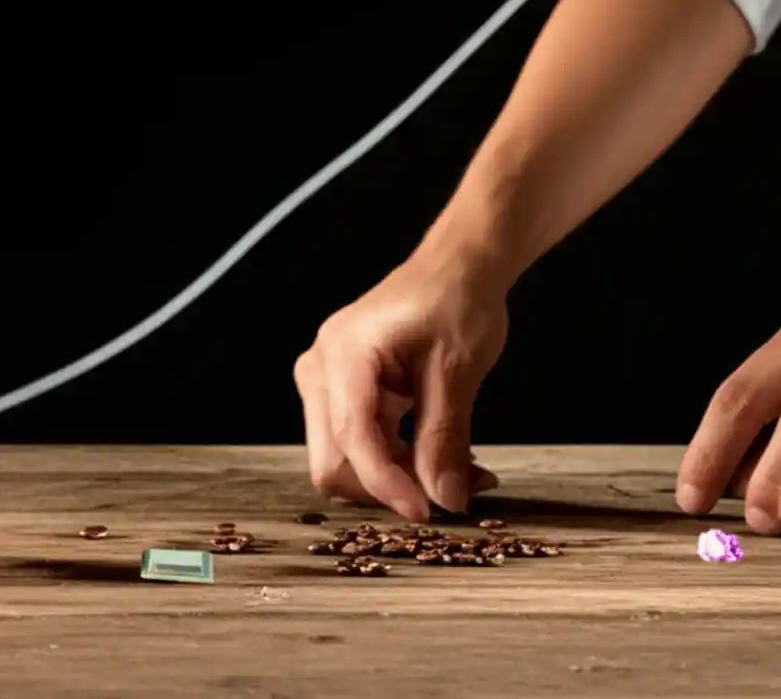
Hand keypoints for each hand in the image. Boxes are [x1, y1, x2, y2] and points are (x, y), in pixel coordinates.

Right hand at [293, 250, 508, 521]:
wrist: (457, 268)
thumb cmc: (457, 300)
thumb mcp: (458, 370)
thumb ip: (445, 437)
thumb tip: (446, 498)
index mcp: (345, 355)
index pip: (353, 439)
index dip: (388, 484)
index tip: (428, 511)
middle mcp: (321, 368)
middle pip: (334, 461)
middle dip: (389, 486)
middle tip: (451, 493)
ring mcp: (325, 380)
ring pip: (345, 459)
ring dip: (397, 477)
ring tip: (459, 473)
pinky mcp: (340, 390)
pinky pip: (358, 442)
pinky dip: (398, 459)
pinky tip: (440, 457)